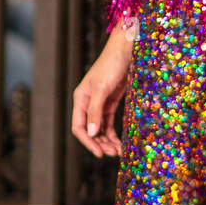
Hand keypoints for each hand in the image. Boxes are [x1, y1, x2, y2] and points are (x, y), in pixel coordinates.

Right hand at [71, 35, 132, 157]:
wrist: (126, 50)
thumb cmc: (111, 65)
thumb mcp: (102, 88)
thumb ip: (96, 111)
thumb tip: (92, 134)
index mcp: (81, 99)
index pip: (79, 126)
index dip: (88, 142)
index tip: (100, 153)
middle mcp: (88, 103)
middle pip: (90, 130)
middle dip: (100, 143)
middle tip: (112, 154)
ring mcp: (100, 103)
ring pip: (100, 128)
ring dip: (107, 141)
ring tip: (118, 151)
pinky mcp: (111, 102)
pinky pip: (109, 122)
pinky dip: (114, 133)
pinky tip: (120, 142)